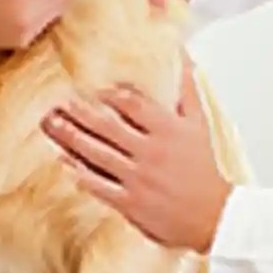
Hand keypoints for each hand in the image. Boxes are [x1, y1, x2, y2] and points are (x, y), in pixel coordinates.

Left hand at [39, 58, 232, 253]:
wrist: (220, 217)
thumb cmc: (209, 169)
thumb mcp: (202, 125)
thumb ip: (187, 89)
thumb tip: (182, 55)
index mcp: (168, 131)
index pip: (132, 104)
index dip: (109, 94)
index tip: (93, 88)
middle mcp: (150, 152)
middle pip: (106, 127)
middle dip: (79, 113)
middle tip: (58, 103)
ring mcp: (139, 179)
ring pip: (97, 154)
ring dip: (71, 138)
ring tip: (52, 124)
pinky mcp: (132, 203)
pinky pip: (100, 186)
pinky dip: (80, 173)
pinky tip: (64, 161)